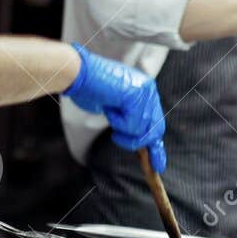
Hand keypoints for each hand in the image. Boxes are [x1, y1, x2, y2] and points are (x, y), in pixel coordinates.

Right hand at [63, 45, 166, 172]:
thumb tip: (140, 141)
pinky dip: (117, 122)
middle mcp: (149, 90)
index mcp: (146, 91)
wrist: (78, 73)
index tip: (158, 165)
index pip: (156, 123)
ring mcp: (144, 92)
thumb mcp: (115, 107)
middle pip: (155, 129)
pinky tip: (109, 108)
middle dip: (137, 142)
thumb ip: (130, 119)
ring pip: (142, 130)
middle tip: (120, 139)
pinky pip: (132, 125)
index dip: (155, 146)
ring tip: (110, 114)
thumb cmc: (90, 88)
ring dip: (123, 130)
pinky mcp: (136, 96)